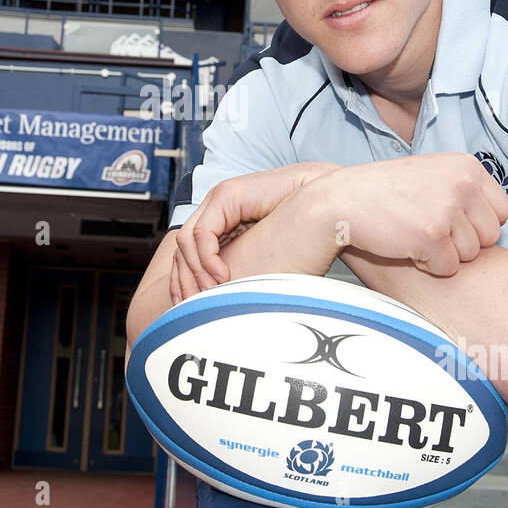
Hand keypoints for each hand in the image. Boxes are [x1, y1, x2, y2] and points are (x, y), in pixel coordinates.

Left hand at [171, 161, 341, 303]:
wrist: (326, 208)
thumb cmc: (303, 239)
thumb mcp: (263, 265)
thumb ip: (244, 278)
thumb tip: (230, 312)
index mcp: (224, 226)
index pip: (189, 255)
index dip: (185, 283)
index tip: (189, 309)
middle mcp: (216, 211)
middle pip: (182, 249)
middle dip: (183, 281)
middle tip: (191, 307)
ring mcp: (219, 200)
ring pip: (186, 242)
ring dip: (196, 272)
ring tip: (212, 292)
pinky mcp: (226, 195)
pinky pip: (201, 233)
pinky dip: (207, 258)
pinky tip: (222, 276)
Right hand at [311, 152, 507, 275]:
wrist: (342, 200)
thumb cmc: (386, 193)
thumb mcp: (432, 175)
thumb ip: (466, 190)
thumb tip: (502, 221)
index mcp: (466, 166)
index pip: (502, 212)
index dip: (476, 225)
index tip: (447, 221)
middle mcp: (462, 183)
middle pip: (490, 236)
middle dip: (463, 242)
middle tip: (428, 229)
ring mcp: (447, 208)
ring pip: (471, 254)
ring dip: (445, 254)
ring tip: (415, 234)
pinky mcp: (431, 235)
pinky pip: (449, 268)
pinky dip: (428, 266)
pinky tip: (407, 246)